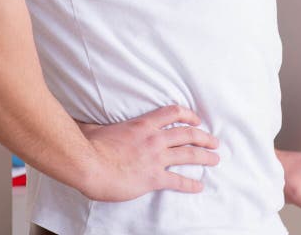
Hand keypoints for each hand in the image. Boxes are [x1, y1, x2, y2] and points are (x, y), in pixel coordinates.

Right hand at [74, 104, 219, 201]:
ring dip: (204, 157)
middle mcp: (155, 138)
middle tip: (215, 142)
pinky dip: (190, 184)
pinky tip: (199, 186)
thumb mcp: (96, 126)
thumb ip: (97, 123)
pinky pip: (177, 180)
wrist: (88, 162)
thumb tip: (85, 122)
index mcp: (144, 123)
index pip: (173, 113)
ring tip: (215, 159)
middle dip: (204, 137)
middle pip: (187, 134)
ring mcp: (155, 158)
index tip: (197, 119)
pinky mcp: (153, 177)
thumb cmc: (88, 144)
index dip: (189, 115)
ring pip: (188, 154)